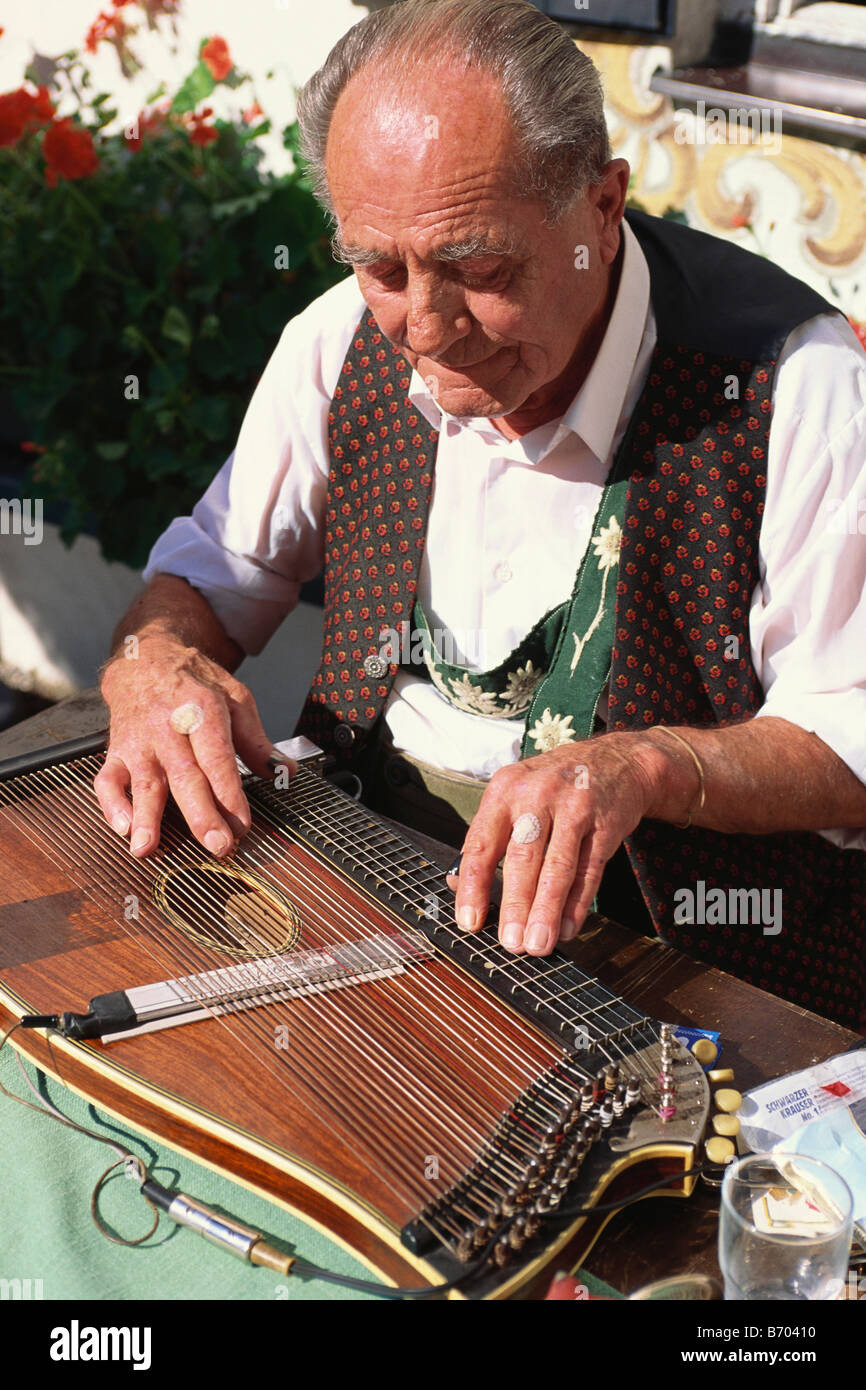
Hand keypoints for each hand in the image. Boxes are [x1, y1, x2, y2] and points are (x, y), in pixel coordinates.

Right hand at [94, 636, 295, 857]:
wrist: (145, 659)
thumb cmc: (195, 684)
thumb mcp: (235, 699)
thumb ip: (257, 741)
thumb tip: (285, 772)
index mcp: (203, 710)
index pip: (218, 758)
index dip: (230, 794)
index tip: (241, 825)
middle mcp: (168, 727)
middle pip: (185, 775)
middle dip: (200, 814)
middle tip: (216, 845)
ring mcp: (139, 741)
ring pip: (144, 781)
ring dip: (146, 817)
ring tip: (147, 848)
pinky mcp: (117, 750)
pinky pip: (108, 779)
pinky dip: (111, 804)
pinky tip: (122, 828)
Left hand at [445, 735, 662, 955]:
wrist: (615, 760)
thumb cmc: (554, 785)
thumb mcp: (515, 795)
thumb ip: (489, 836)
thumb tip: (458, 885)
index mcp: (505, 790)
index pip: (481, 844)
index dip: (474, 887)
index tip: (470, 923)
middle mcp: (538, 795)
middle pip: (522, 858)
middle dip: (515, 906)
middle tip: (510, 943)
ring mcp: (575, 807)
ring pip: (558, 867)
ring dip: (546, 911)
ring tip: (538, 945)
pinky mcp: (606, 823)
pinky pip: (590, 870)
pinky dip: (578, 904)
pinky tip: (568, 929)